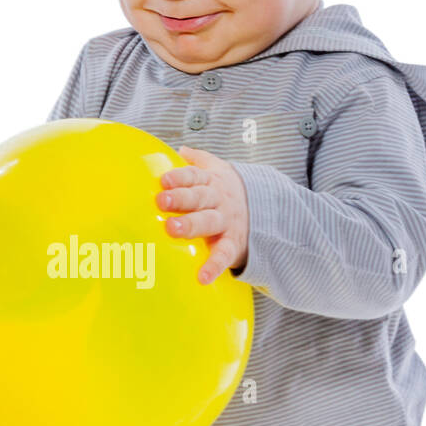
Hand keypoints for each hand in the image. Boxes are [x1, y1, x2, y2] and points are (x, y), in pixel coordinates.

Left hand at [156, 145, 248, 284]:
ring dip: (191, 225)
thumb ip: (197, 159)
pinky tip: (202, 277)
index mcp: (210, 180)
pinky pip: (223, 254)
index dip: (179, 177)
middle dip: (181, 198)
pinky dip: (214, 266)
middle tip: (162, 202)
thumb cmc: (224, 191)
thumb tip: (180, 149)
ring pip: (209, 221)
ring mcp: (226, 221)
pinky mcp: (232, 243)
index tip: (164, 180)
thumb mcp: (216, 169)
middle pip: (199, 197)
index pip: (194, 176)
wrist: (263, 209)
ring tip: (172, 230)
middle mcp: (218, 199)